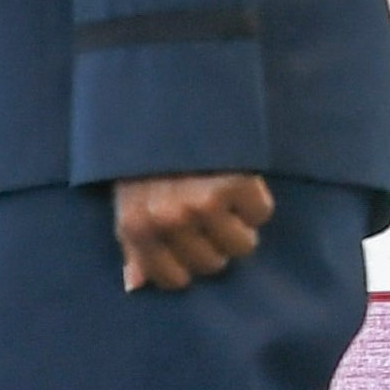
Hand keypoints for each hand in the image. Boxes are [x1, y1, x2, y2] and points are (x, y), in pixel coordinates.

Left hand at [112, 171, 268, 291]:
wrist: (169, 104)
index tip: (190, 247)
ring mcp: (202, 204)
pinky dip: (256, 201)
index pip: (173, 280)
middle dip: (214, 244)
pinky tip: (238, 182)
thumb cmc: (147, 161)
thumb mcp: (128, 202)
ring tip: (224, 199)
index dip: (187, 267)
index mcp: (137, 227)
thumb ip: (133, 246)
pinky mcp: (235, 184)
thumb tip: (135, 285)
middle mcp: (168, 220)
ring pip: (242, 246)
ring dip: (240, 226)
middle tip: (209, 215)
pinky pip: (261, 214)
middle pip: (213, 265)